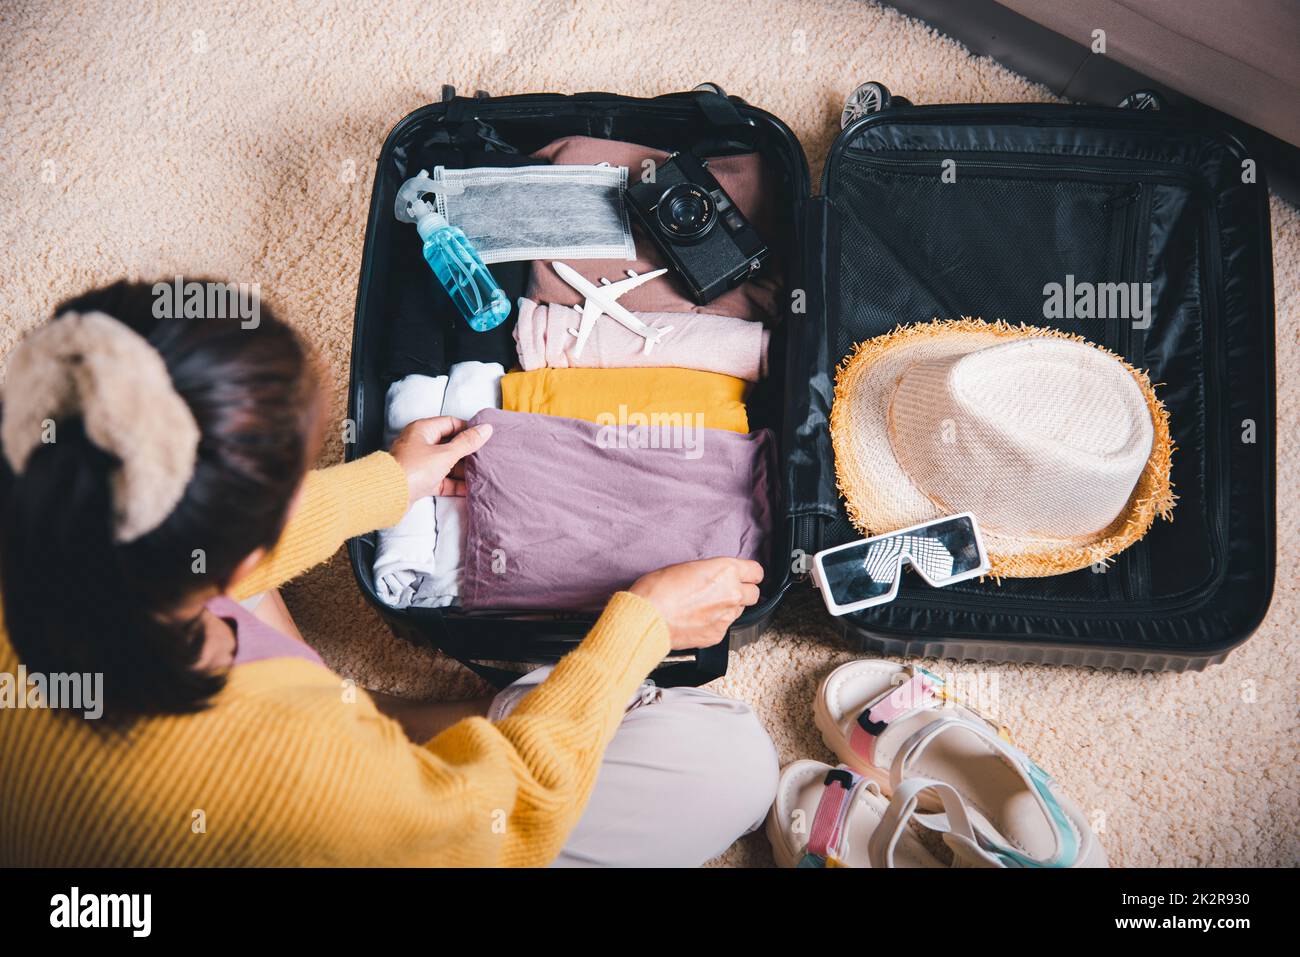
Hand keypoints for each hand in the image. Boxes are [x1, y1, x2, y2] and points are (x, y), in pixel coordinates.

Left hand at [388, 417, 492, 506]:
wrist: (389, 495)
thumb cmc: (414, 469)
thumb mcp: (445, 454)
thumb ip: (467, 443)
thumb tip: (486, 429)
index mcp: (423, 429)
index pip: (451, 423)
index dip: (468, 429)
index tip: (484, 438)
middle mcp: (421, 444)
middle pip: (450, 444)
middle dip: (468, 452)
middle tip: (485, 457)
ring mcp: (420, 463)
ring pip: (447, 463)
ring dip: (463, 470)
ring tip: (481, 474)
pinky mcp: (421, 481)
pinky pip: (442, 479)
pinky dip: (454, 483)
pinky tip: (469, 488)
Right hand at [629, 557, 763, 650]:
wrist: (647, 617)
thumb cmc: (658, 589)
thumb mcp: (688, 567)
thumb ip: (711, 572)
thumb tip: (716, 578)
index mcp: (726, 571)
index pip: (756, 571)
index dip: (749, 574)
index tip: (744, 576)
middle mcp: (732, 593)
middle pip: (754, 593)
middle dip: (742, 592)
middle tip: (725, 591)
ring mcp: (726, 617)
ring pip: (739, 611)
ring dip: (728, 608)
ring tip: (705, 607)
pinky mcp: (718, 635)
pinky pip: (724, 627)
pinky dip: (714, 624)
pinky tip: (697, 620)